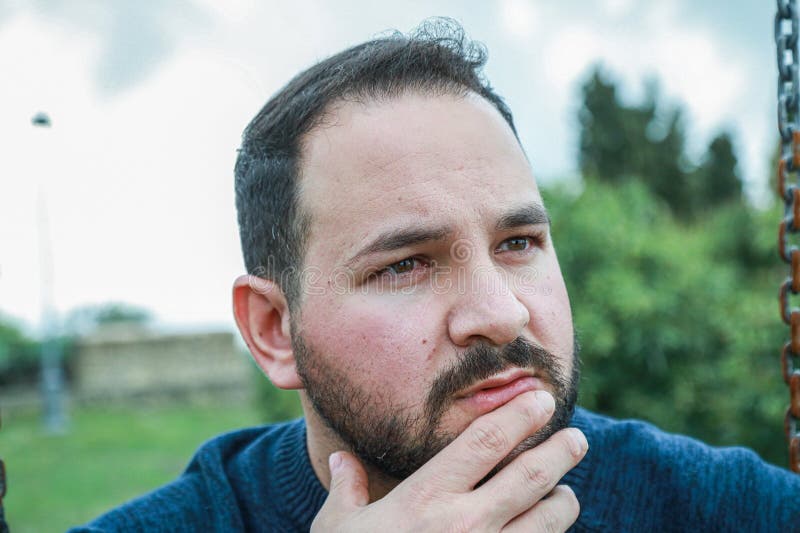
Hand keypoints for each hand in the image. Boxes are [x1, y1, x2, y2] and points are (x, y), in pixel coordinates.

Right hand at [311, 390, 587, 531]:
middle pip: (530, 476)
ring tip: (565, 494)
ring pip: (547, 521)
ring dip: (563, 503)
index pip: (485, 441)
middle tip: (577, 438)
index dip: (518, 415)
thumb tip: (340, 459)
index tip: (540, 399)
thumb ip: (346, 488)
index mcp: (426, 497)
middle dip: (561, 451)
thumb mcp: (336, 528)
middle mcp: (464, 524)